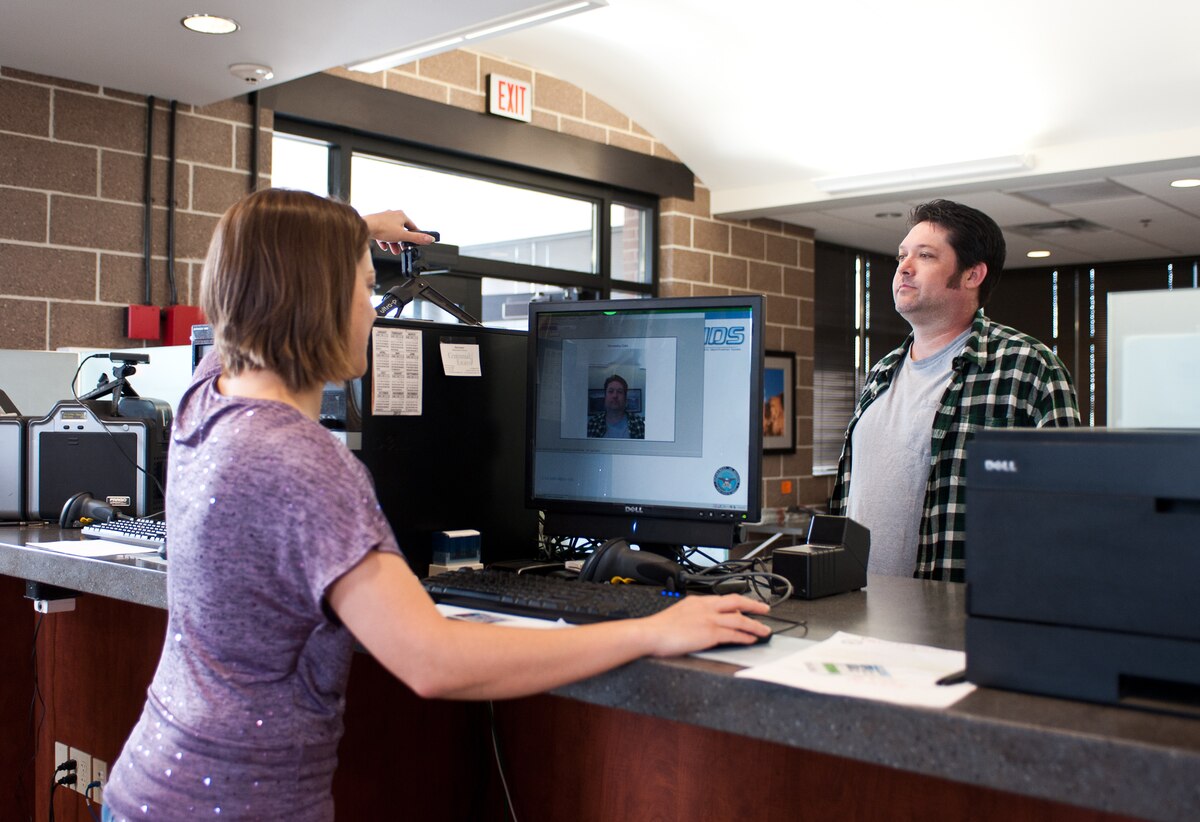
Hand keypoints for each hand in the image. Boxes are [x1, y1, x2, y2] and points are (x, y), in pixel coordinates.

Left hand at [363, 209, 435, 254]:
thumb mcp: (403, 236)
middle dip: (402, 242)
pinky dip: (385, 240)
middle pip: (402, 230)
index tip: (415, 243)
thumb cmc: (382, 228)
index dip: (414, 236)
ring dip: (394, 242)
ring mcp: (384, 218)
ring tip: (393, 250)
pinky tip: (384, 246)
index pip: (413, 227)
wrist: (365, 227)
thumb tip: (430, 239)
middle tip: (402, 249)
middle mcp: (393, 214)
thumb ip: (417, 238)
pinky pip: (383, 232)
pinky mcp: (376, 223)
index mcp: (401, 215)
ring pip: (392, 232)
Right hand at [642, 594, 770, 656]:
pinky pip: (734, 634)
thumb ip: (693, 615)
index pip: (723, 599)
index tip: (746, 604)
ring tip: (764, 631)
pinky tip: (751, 640)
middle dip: (753, 605)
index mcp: (697, 601)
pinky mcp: (710, 633)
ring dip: (755, 625)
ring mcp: (709, 619)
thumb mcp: (678, 613)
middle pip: (736, 602)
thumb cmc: (659, 628)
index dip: (738, 602)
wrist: (651, 634)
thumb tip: (701, 623)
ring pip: (739, 620)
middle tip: (765, 609)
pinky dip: (745, 637)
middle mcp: (706, 607)